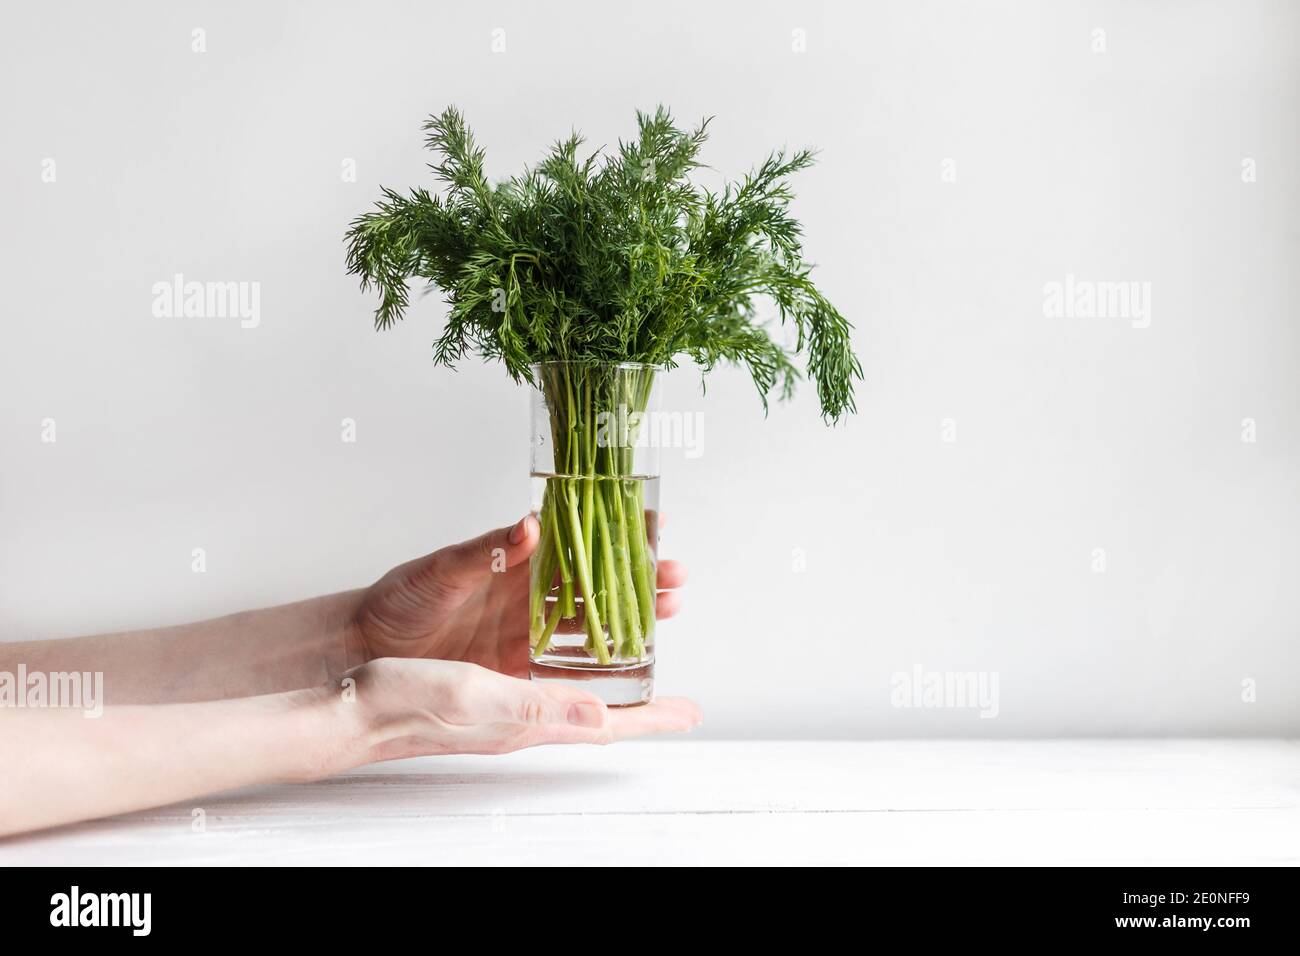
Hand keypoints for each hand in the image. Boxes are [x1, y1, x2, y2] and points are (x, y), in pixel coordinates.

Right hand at [347, 658, 701, 759]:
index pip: (608, 725)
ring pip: (576, 677)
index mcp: (531, 718)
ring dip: (612, 656)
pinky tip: (569, 633)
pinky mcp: (487, 679)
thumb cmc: (405, 703)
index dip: (653, 718)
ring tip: (639, 632)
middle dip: (643, 680)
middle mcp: (527, 710)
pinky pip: (543, 663)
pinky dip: (568, 647)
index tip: (693, 713)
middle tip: (675, 655)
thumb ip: (537, 703)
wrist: (353, 709)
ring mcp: (508, 696)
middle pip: (602, 698)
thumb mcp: (476, 695)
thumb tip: (601, 713)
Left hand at [352, 515, 686, 676]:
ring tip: (670, 608)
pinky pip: (568, 664)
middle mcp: (528, 594)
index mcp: (515, 561)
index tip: (654, 523)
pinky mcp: (519, 667)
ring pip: (592, 621)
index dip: (616, 532)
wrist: (367, 647)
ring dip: (631, 615)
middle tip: (675, 575)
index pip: (577, 540)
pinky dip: (601, 661)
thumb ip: (486, 550)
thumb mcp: (441, 570)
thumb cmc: (399, 599)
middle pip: (596, 582)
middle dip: (639, 577)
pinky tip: (632, 659)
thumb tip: (528, 524)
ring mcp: (528, 631)